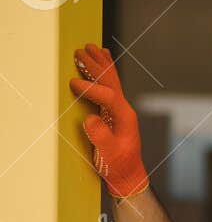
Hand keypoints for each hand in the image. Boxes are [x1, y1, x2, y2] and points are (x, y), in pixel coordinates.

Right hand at [69, 43, 149, 198]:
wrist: (128, 174)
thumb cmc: (118, 165)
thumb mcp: (109, 154)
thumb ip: (100, 137)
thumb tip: (91, 118)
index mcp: (125, 118)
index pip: (109, 96)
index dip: (91, 88)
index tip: (73, 82)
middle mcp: (125, 110)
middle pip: (111, 82)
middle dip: (95, 65)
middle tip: (80, 50)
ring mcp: (120, 109)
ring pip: (111, 80)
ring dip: (100, 63)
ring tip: (90, 47)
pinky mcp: (114, 111)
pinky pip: (110, 86)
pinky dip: (105, 71)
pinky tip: (103, 59)